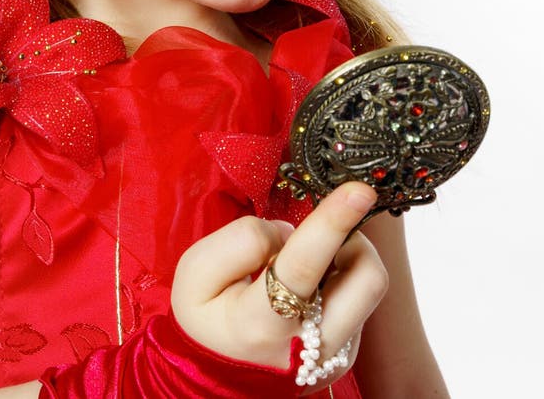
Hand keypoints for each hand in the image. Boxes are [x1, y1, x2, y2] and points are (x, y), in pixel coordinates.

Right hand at [171, 182, 387, 390]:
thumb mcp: (196, 272)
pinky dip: (341, 279)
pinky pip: (360, 300)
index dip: (333, 220)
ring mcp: (332, 355)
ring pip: (370, 286)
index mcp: (260, 324)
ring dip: (346, 257)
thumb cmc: (204, 317)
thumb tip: (289, 232)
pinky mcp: (346, 355)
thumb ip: (241, 241)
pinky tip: (308, 286)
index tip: (359, 190)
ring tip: (309, 259)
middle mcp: (307, 346)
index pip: (304, 264)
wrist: (215, 376)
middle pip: (367, 278)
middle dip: (353, 237)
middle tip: (319, 233)